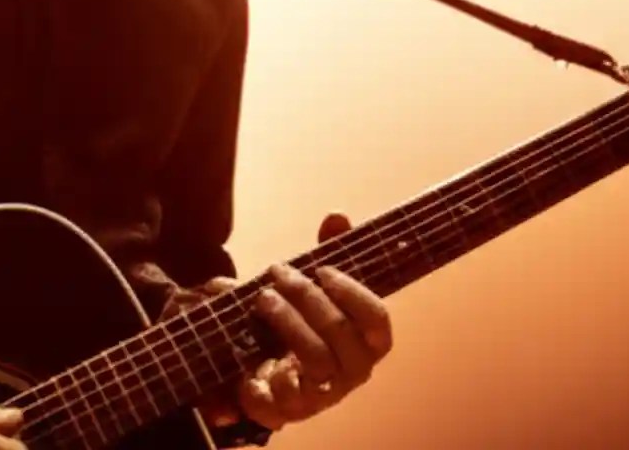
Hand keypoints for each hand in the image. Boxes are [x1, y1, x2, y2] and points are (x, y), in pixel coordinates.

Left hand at [239, 212, 392, 430]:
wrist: (265, 375)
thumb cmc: (300, 326)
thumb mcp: (311, 289)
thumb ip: (329, 253)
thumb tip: (338, 216)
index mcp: (366, 343)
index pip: (377, 319)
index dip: (351, 292)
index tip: (321, 268)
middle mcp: (352, 371)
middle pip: (340, 332)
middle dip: (306, 297)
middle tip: (278, 273)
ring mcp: (324, 394)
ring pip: (317, 360)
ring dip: (288, 323)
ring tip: (263, 298)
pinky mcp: (291, 412)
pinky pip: (285, 398)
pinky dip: (266, 378)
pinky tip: (251, 360)